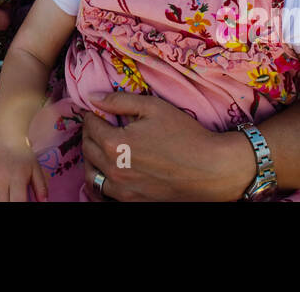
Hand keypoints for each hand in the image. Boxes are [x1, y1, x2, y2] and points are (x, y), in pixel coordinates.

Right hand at [0, 139, 46, 201]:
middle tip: (16, 201)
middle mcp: (1, 181)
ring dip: (0, 206)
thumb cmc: (24, 156)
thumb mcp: (36, 169)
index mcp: (16, 177)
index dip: (22, 207)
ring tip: (8, 200)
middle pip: (4, 205)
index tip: (25, 204)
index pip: (18, 201)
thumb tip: (44, 202)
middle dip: (10, 207)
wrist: (7, 141)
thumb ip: (41, 187)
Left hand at [79, 93, 248, 201]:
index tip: (98, 110)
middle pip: (88, 148)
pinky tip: (111, 170)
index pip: (90, 125)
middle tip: (100, 125)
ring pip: (92, 174)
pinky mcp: (134, 201)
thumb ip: (118, 101)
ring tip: (102, 148)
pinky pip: (106, 193)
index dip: (93, 114)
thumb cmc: (185, 135)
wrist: (212, 169)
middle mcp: (114, 170)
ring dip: (92, 158)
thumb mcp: (153, 107)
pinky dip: (103, 180)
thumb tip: (92, 97)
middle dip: (90, 133)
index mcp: (115, 144)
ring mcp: (123, 190)